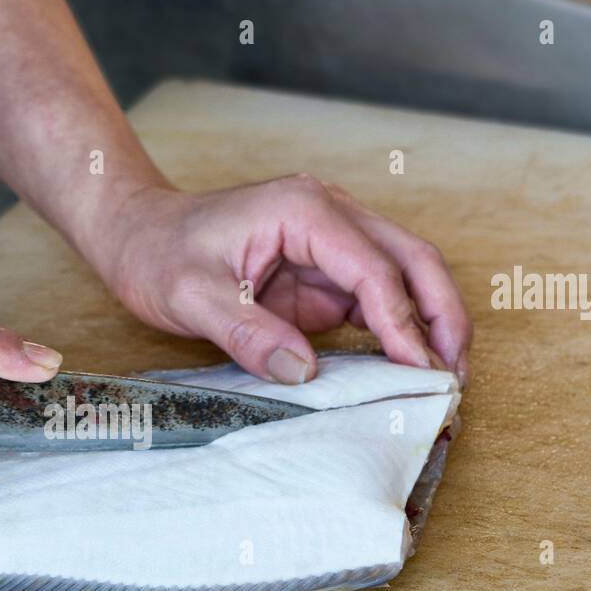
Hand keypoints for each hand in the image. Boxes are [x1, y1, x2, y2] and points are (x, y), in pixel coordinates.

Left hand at [96, 176, 470, 386]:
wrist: (137, 235)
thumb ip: (246, 333)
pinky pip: (375, 299)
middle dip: (443, 317)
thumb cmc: (158, 253)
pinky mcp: (323, 272)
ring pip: (404, 277)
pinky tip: (405, 370)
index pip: (374, 267)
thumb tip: (304, 372)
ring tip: (442, 381)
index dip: (403, 323)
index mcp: (304, 209)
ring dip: (429, 325)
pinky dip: (396, 332)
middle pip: (412, 260)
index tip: (419, 373)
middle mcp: (329, 215)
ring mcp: (331, 243)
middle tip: (454, 376)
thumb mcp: (190, 296)